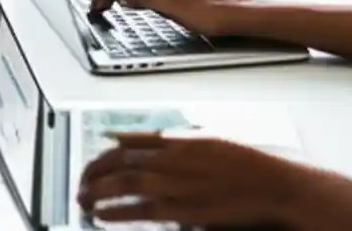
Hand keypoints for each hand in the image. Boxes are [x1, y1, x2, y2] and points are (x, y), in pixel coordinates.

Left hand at [79, 133, 305, 228]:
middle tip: (80, 185)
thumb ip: (158, 138)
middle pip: (118, 165)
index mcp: (174, 141)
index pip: (124, 145)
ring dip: (97, 193)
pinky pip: (141, 211)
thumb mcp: (198, 138)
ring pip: (123, 186)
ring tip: (83, 201)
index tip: (90, 165)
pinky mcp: (183, 210)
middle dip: (92, 175)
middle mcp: (170, 160)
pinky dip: (117, 212)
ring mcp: (176, 185)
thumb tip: (120, 135)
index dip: (101, 156)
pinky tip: (102, 215)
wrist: (272, 185)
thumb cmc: (241, 163)